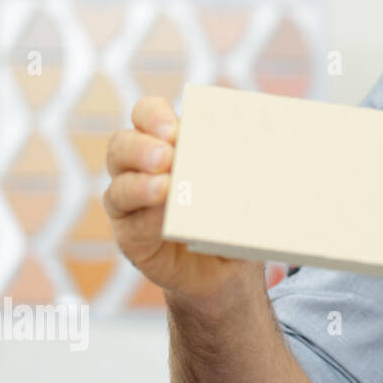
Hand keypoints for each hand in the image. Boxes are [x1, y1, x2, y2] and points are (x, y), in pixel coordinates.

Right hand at [103, 95, 261, 303]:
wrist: (226, 267)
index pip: (148, 116)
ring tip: (166, 184)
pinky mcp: (130, 235)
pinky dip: (145, 214)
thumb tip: (263, 152)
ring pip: (118, 183)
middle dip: (142, 146)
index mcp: (167, 145)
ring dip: (140, 182)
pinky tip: (162, 212)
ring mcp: (131, 202)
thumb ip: (241, 168)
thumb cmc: (232, 215)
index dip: (154, 115)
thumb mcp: (241, 187)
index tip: (174, 128)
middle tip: (168, 154)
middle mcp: (140, 169)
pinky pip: (129, 221)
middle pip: (122, 145)